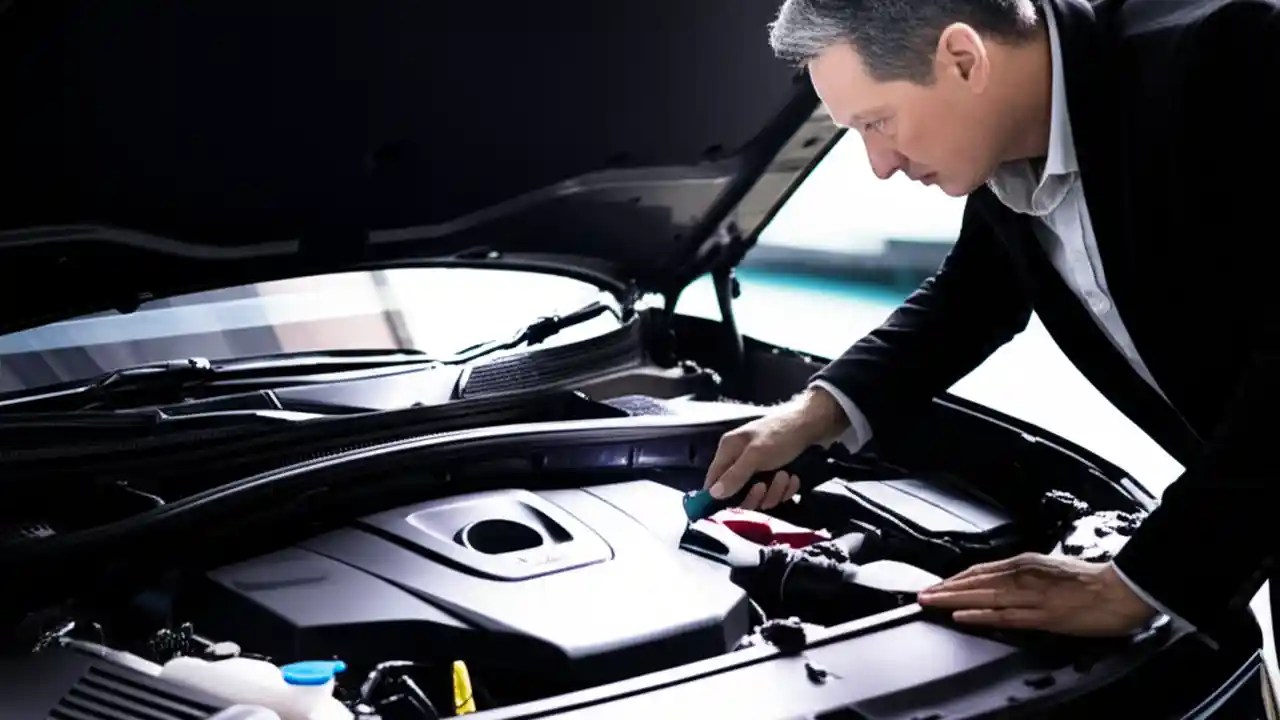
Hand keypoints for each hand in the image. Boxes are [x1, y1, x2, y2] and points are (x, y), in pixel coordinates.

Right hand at [703, 388, 846, 510]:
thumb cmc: (780, 435)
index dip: (718, 496)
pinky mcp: (775, 476)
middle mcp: (740, 462)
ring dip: (774, 491)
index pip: (713, 480)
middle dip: (755, 494)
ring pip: (759, 497)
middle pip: (737, 494)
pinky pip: (775, 493)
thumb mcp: (756, 455)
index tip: (731, 506)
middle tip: (764, 486)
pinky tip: (793, 477)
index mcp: (728, 451)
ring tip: (785, 475)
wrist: (813, 426)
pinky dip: (786, 489)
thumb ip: (734, 476)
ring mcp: (759, 470)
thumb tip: (712, 495)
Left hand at [916, 553, 1157, 636]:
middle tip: (922, 594)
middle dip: (946, 588)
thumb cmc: (1093, 581)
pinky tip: (961, 616)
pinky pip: (1005, 615)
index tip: (938, 585)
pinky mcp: (1042, 615)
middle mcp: (1024, 575)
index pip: (982, 570)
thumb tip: (1008, 583)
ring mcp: (1031, 595)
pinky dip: (980, 615)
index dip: (957, 578)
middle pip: (976, 582)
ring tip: (930, 602)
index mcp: (1026, 563)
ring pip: (984, 597)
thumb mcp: (1052, 570)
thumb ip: (1028, 575)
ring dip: (953, 599)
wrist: (1122, 588)